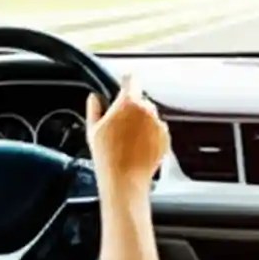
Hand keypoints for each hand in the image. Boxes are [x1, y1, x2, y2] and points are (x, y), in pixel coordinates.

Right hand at [86, 75, 168, 191]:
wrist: (125, 180)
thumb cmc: (107, 156)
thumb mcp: (93, 130)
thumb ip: (94, 108)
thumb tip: (94, 98)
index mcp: (129, 103)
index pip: (131, 79)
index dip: (126, 80)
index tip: (124, 83)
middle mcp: (147, 110)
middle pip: (140, 100)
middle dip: (132, 108)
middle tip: (119, 125)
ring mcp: (158, 124)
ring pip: (150, 116)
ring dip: (142, 122)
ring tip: (128, 141)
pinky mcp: (165, 138)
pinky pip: (157, 130)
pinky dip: (150, 135)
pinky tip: (138, 148)